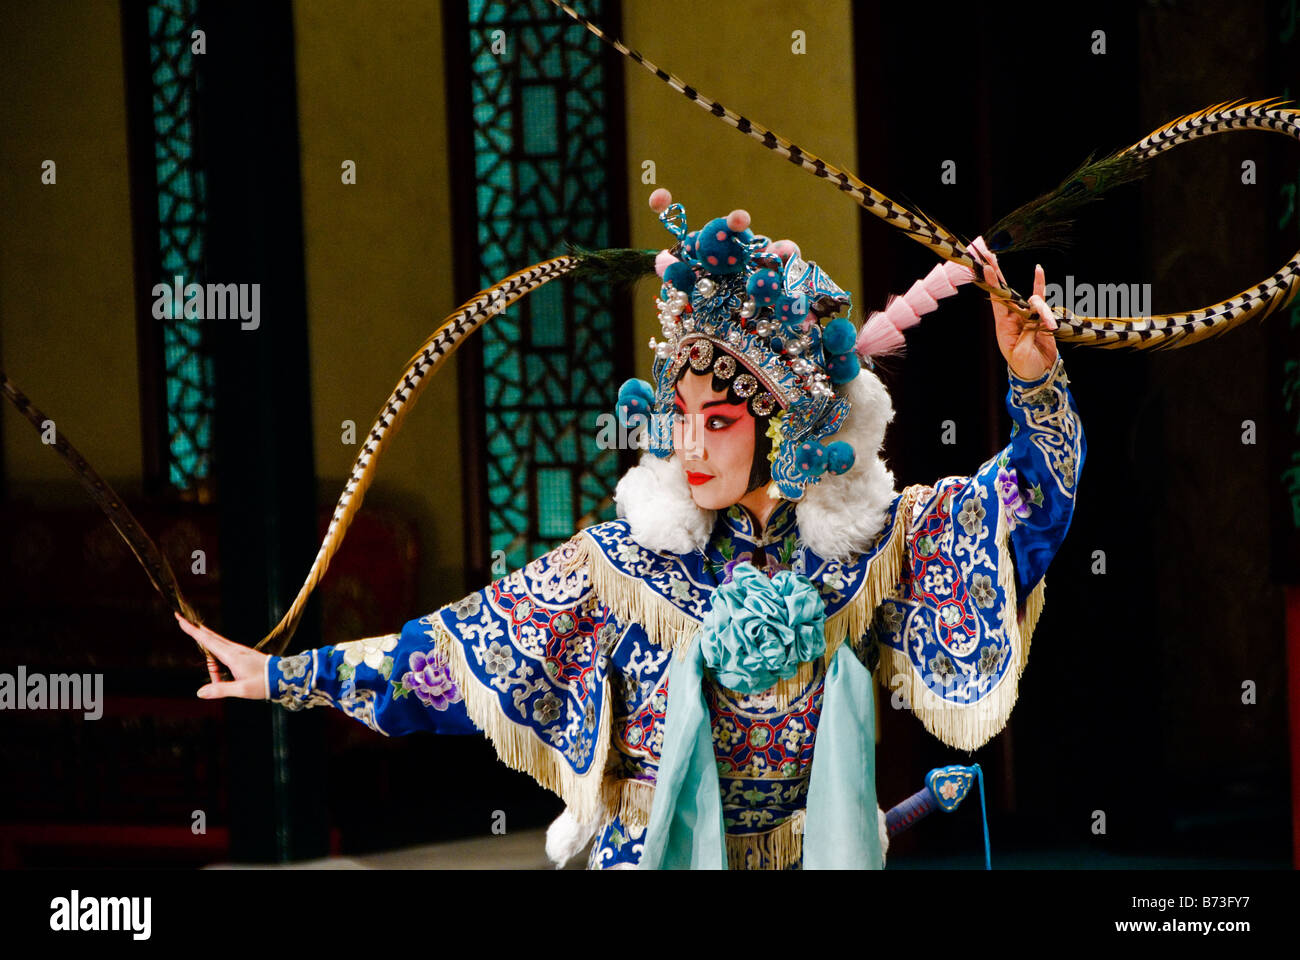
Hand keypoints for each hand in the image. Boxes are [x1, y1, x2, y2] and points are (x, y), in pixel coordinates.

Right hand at [175, 612, 270, 699]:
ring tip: (218, 682)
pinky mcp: (243, 655)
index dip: (192, 630)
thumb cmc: (265, 683)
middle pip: (209, 638)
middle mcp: (234, 650)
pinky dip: (217, 663)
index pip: (207, 640)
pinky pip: (223, 655)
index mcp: (232, 656)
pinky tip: (220, 676)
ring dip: (210, 661)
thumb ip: (220, 690)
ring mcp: (239, 651)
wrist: (285, 676)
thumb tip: (200, 692)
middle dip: (195, 631)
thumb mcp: (242, 690)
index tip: (181, 619)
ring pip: (216, 649)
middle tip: (180, 620)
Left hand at [982, 254, 1058, 380]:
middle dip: (997, 273)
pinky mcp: (1040, 317)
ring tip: (1048, 327)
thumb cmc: (1025, 366)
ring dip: (1041, 310)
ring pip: (1031, 299)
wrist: (1038, 374)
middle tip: (988, 254)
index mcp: (1003, 326)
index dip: (991, 284)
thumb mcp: (1022, 354)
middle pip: (1005, 291)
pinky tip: (1038, 270)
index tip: (985, 267)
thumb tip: (1034, 318)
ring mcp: (1026, 316)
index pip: (996, 300)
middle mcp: (1012, 317)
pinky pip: (1041, 300)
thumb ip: (1027, 334)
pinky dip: (1040, 285)